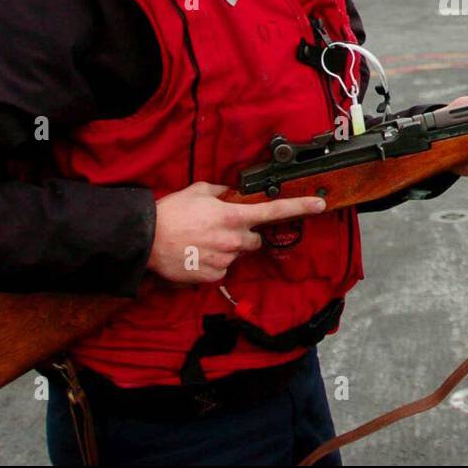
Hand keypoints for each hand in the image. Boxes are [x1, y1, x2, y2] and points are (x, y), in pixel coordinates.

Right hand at [149, 182, 328, 284]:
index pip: (274, 210)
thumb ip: (219, 192)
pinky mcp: (212, 275)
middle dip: (244, 235)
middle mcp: (233, 239)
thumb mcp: (198, 191)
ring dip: (226, 249)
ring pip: (237, 255)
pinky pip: (221, 269)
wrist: (147, 239)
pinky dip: (213, 263)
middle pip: (254, 240)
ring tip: (201, 241)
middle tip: (222, 229)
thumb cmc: (171, 212)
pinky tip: (196, 254)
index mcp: (233, 216)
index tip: (320, 204)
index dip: (299, 206)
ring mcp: (224, 259)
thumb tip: (227, 193)